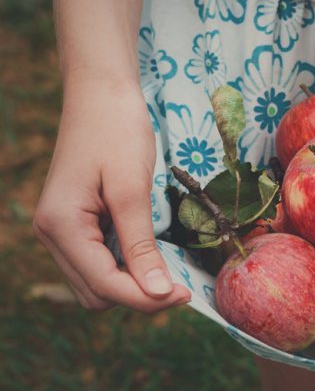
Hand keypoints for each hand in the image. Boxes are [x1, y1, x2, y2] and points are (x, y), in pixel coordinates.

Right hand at [33, 77, 190, 310]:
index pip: (105, 286)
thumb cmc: (118, 130)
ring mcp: (60, 230)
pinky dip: (124, 267)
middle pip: (97, 294)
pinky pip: (98, 262)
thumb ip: (141, 245)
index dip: (147, 298)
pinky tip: (150, 254)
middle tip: (179, 283)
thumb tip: (156, 293)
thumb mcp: (132, 189)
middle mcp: (52, 234)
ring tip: (167, 268)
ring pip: (95, 283)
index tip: (186, 294)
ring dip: (131, 284)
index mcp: (61, 226)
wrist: (101, 92)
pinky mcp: (74, 224)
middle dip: (138, 295)